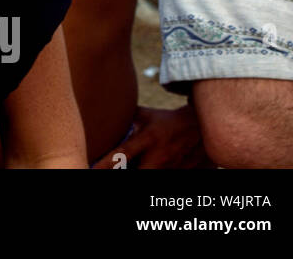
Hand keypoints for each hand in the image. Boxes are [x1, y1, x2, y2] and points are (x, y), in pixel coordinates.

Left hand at [91, 105, 209, 168]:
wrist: (201, 125)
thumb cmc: (166, 120)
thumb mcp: (145, 115)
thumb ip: (126, 118)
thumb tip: (102, 115)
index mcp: (147, 139)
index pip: (122, 154)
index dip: (105, 164)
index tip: (92, 168)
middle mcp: (159, 155)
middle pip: (138, 173)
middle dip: (125, 173)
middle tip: (112, 170)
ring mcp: (172, 167)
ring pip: (152, 176)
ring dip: (142, 171)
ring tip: (136, 165)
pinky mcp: (182, 173)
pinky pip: (167, 177)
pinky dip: (156, 172)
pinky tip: (152, 166)